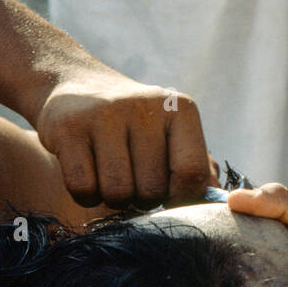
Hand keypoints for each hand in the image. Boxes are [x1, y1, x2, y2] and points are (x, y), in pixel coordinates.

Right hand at [32, 61, 218, 207]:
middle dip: (142, 199)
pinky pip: (83, 188)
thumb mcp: (170, 133)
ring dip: (113, 200)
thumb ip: (196, 165)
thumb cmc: (134, 123)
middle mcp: (145, 106)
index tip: (168, 198)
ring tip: (111, 178)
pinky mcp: (69, 128)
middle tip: (133, 181)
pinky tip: (88, 175)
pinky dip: (85, 195)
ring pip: (118, 193)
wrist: (76, 86)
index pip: (191, 172)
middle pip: (152, 189)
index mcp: (180, 108)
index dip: (181, 198)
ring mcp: (104, 114)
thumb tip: (218, 197)